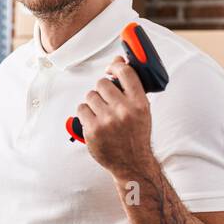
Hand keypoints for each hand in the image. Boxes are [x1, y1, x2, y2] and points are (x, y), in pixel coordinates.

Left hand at [76, 55, 153, 177]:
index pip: (125, 72)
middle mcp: (124, 110)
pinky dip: (85, 113)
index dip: (115, 65)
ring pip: (90, 95)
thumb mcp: (142, 110)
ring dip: (93, 102)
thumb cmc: (136, 134)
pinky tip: (94, 120)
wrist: (132, 162)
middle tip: (106, 100)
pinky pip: (81, 109)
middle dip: (102, 89)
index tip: (111, 67)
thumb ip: (131, 87)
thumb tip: (118, 61)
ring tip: (101, 113)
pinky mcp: (93, 130)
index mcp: (139, 103)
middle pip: (102, 83)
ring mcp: (107, 120)